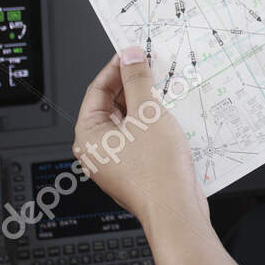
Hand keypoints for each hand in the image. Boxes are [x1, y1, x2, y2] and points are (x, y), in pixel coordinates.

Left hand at [72, 48, 207, 230]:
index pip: (97, 90)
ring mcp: (117, 161)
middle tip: (150, 67)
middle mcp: (98, 150)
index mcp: (88, 136)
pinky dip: (153, 121)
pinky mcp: (137, 168)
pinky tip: (170, 112)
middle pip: (112, 105)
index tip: (132, 54)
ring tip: (163, 87)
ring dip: (146, 102)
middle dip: (133, 85)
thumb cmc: (156, 173)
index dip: (116, 68)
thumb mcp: (148, 112)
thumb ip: (137, 80)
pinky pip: (141, 135)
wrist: (176, 211)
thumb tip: (130, 57)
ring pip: (129, 120)